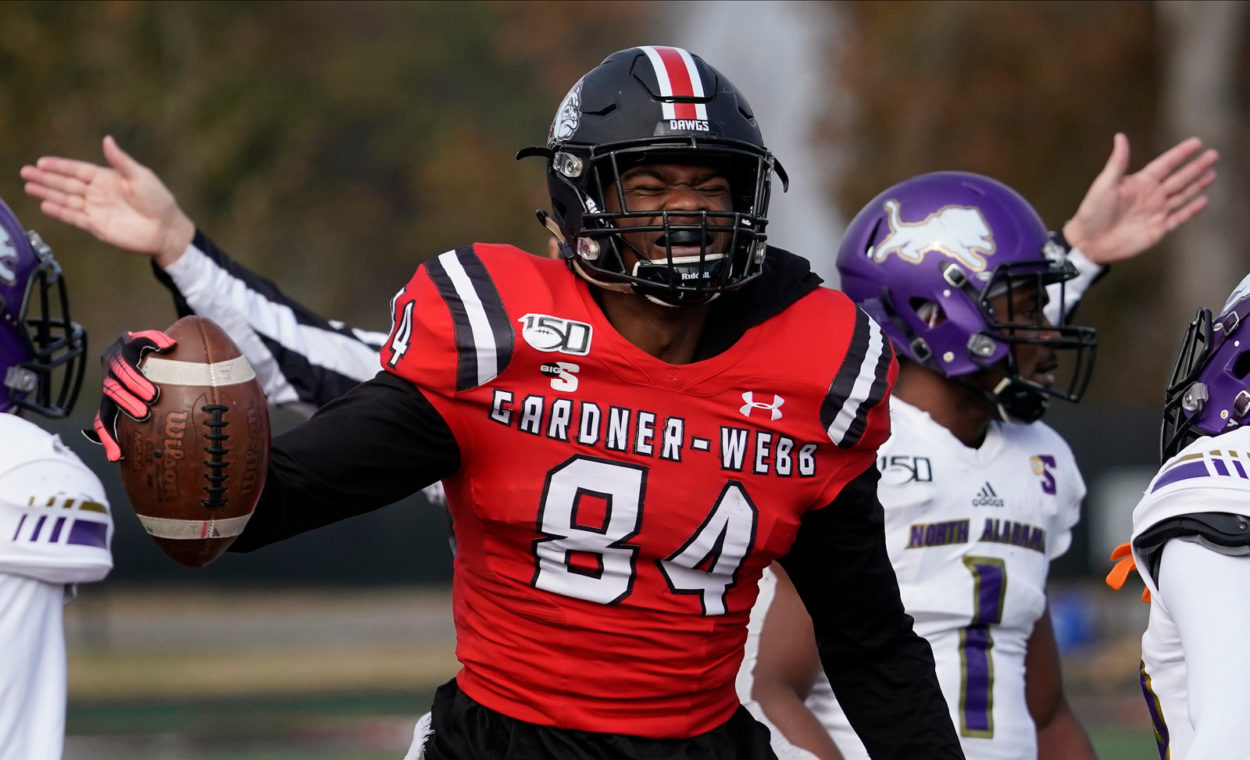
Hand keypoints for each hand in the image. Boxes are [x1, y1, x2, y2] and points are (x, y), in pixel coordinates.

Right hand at [20, 136, 194, 267]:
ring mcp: (96, 210)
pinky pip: (74, 217)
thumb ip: (120, 161)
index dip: (60, 166)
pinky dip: (60, 212)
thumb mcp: (140, 176)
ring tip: (29, 186)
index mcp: (108, 178)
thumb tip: (107, 139)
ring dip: (47, 193)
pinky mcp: (97, 226)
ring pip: (66, 199)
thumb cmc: (159, 201)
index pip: (78, 169)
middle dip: (46, 177)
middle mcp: (98, 193)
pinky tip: (45, 205)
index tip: (41, 162)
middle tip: (25, 171)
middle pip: (67, 183)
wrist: (166, 230)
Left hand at [85, 330, 176, 461]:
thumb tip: (152, 453)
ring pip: (121, 367)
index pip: (104, 418)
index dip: (109, 437)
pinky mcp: (133, 338)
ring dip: (134, 381)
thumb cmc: (151, 381)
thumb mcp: (141, 401)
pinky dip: (155, 341)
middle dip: (126, 403)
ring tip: (152, 393)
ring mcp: (119, 355)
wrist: (146, 346)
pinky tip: (170, 346)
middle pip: (111, 391)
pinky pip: (143, 338)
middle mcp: (110, 375)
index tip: (118, 456)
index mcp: (110, 395)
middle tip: (143, 413)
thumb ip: (146, 420)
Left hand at [1062, 133, 1217, 264]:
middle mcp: (1151, 195)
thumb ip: (1117, 162)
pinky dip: (1191, 210)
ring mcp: (1156, 212)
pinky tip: (1204, 200)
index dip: (1181, 154)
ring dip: (1197, 185)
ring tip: (1212, 173)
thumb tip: (1120, 136)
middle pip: (1179, 178)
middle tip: (1214, 154)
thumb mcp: (1104, 184)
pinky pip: (1179, 217)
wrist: (1089, 242)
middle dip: (1196, 167)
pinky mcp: (1157, 229)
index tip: (1197, 142)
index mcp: (1140, 182)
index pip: (1165, 164)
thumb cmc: (1092, 212)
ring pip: (1182, 195)